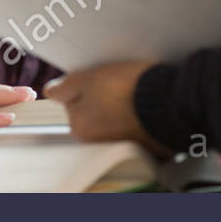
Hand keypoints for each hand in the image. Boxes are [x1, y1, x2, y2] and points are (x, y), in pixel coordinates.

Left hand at [43, 61, 170, 157]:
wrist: (170, 101)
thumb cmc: (129, 88)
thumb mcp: (88, 78)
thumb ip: (65, 87)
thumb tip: (50, 92)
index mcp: (80, 127)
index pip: (72, 101)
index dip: (84, 84)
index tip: (98, 78)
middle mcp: (97, 141)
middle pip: (92, 110)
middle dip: (100, 96)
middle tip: (115, 82)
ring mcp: (121, 143)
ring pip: (112, 116)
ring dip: (118, 104)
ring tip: (132, 90)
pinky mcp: (143, 143)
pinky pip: (132, 124)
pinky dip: (135, 114)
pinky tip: (142, 102)